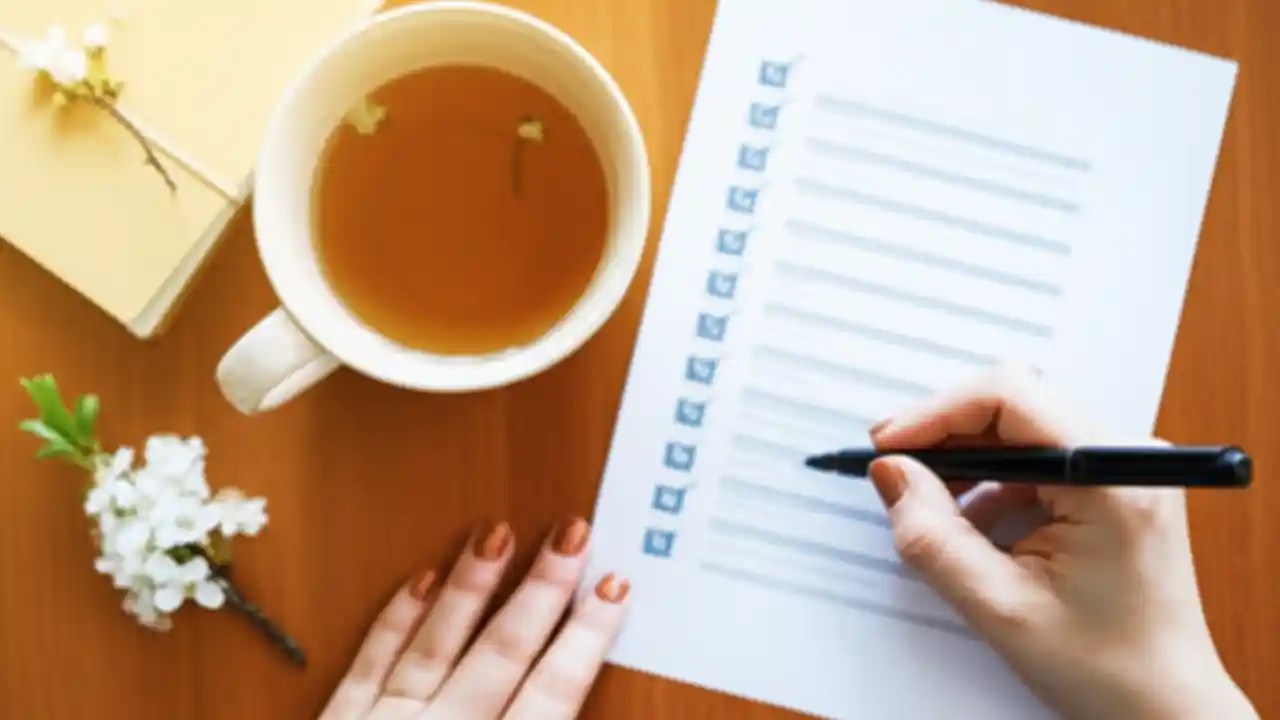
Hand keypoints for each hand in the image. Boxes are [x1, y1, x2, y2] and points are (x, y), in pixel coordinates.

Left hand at [320, 518, 628, 719]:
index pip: (551, 696)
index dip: (586, 641)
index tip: (615, 591)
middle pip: (502, 655)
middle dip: (542, 591)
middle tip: (572, 535)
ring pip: (436, 644)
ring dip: (469, 588)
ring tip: (496, 532)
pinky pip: (369, 665)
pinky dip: (393, 622)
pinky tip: (417, 580)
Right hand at [868, 367, 1255, 719]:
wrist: (1166, 710)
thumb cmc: (1110, 671)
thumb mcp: (1000, 608)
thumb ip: (934, 537)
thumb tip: (891, 474)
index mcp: (1112, 479)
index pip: (1012, 397)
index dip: (938, 412)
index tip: (889, 443)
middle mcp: (1127, 459)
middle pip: (1014, 406)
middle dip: (945, 434)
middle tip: (893, 469)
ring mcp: (1123, 470)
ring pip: (1021, 429)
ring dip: (967, 460)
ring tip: (930, 506)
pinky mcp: (1112, 487)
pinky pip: (1038, 459)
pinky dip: (992, 481)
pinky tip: (971, 525)